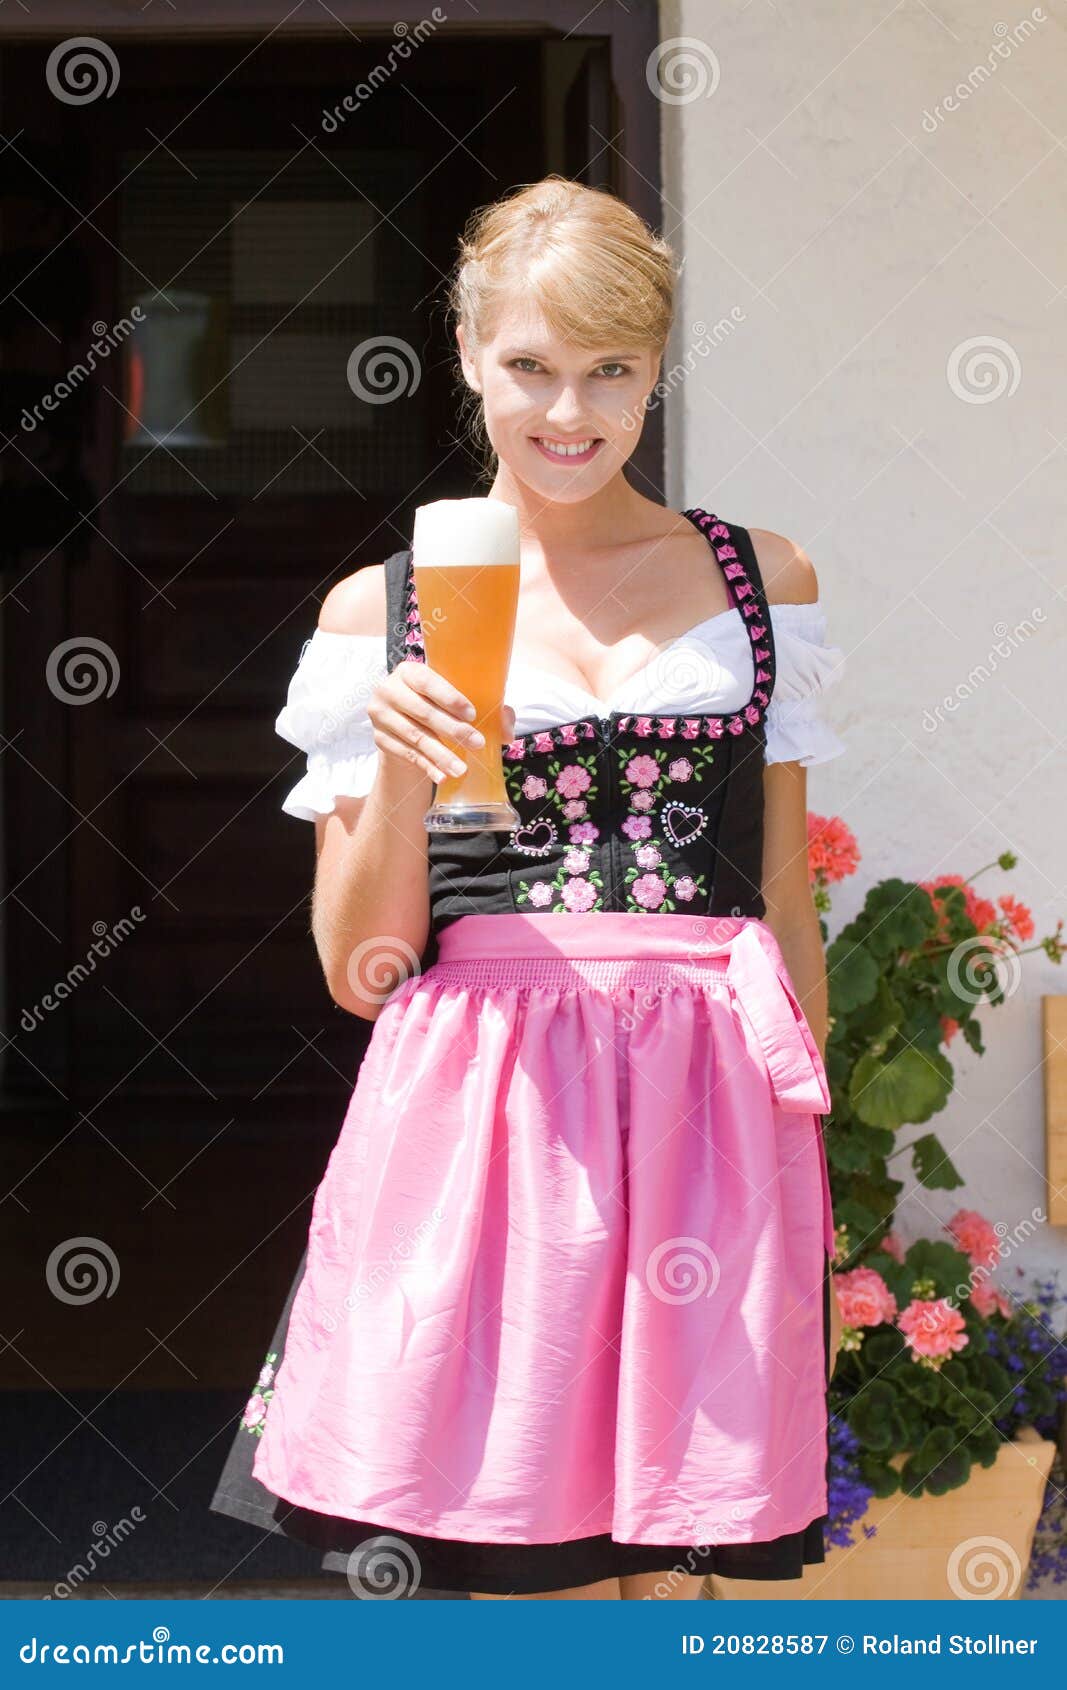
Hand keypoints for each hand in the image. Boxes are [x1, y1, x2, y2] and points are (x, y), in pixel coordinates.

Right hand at [368, 660, 513, 783]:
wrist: (403, 724)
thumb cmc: (437, 706)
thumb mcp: (456, 700)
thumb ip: (486, 708)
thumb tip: (507, 732)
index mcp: (409, 671)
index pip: (427, 681)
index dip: (449, 697)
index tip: (472, 714)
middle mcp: (389, 689)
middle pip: (422, 712)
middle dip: (452, 730)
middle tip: (478, 744)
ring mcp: (380, 715)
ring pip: (415, 736)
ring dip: (440, 754)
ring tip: (461, 769)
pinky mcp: (379, 738)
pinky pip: (406, 754)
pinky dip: (426, 766)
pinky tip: (442, 775)